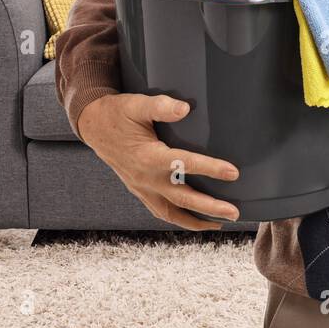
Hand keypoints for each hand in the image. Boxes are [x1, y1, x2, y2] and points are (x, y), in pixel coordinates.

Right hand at [77, 93, 240, 229]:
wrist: (93, 126)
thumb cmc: (118, 113)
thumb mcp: (137, 104)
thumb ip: (161, 106)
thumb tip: (185, 108)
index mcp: (147, 157)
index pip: (184, 165)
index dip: (210, 169)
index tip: (233, 173)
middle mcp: (144, 178)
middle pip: (181, 198)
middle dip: (209, 207)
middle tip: (235, 212)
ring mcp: (141, 188)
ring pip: (170, 212)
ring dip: (196, 221)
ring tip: (221, 223)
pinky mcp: (139, 190)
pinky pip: (160, 211)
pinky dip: (179, 219)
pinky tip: (196, 220)